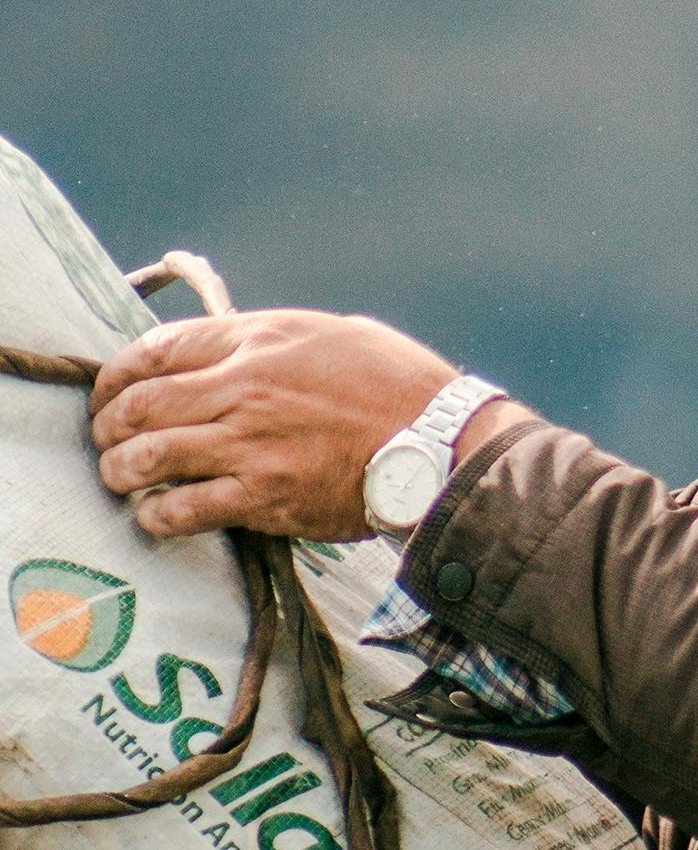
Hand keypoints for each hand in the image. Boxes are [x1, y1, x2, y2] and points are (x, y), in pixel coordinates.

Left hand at [89, 310, 460, 539]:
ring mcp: (250, 445)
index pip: (156, 350)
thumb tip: (231, 347)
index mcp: (256, 341)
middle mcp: (243, 388)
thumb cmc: (397, 384)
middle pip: (140, 404)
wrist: (440, 444)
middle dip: (107, 426)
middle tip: (105, 441)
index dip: (116, 374)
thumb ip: (270, 340)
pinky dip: (157, 515)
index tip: (109, 392)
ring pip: (149, 456)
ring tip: (120, 479)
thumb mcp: (330, 333)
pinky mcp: (263, 497)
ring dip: (121, 471)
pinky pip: (185, 509)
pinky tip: (155, 515)